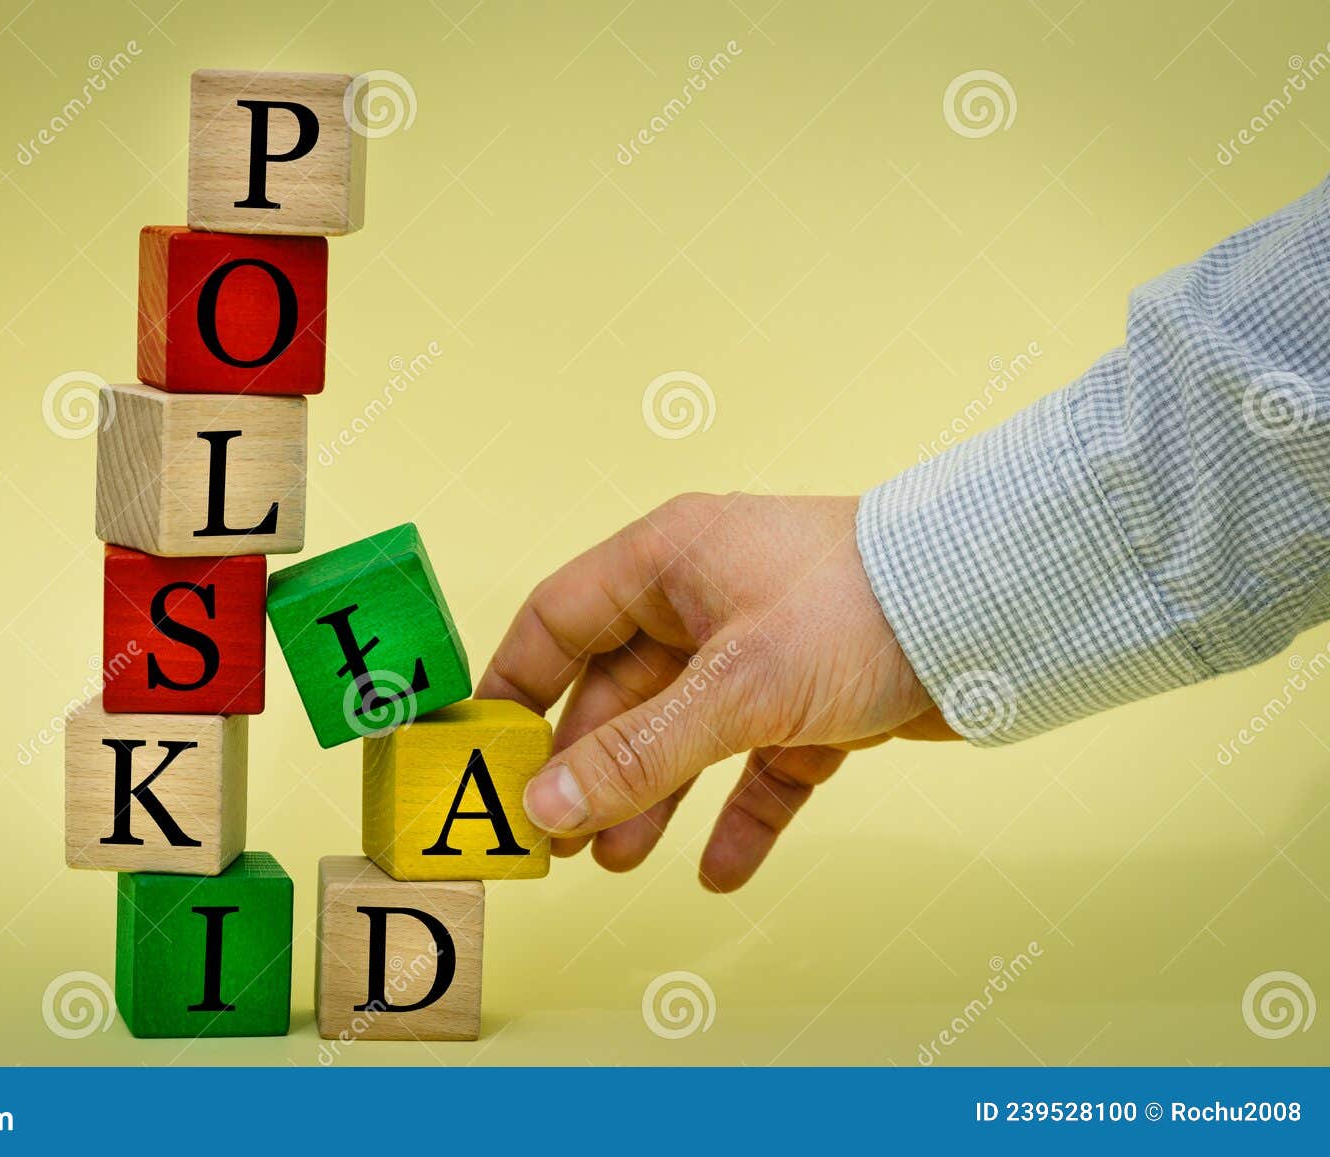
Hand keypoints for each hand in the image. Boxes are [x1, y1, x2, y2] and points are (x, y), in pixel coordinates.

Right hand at [476, 492, 957, 891]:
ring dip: (651, 798)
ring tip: (616, 861)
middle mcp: (706, 601)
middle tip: (554, 836)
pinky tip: (720, 870)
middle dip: (589, 766)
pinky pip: (759, 764)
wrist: (1000, 611)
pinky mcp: (815, 699)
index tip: (483, 753)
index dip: (516, 686)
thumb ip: (640, 751)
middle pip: (619, 690)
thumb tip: (546, 805)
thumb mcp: (736, 686)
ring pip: (684, 733)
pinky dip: (738, 813)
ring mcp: (760, 651)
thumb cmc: (863, 606)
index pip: (560, 619)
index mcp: (669, 561)